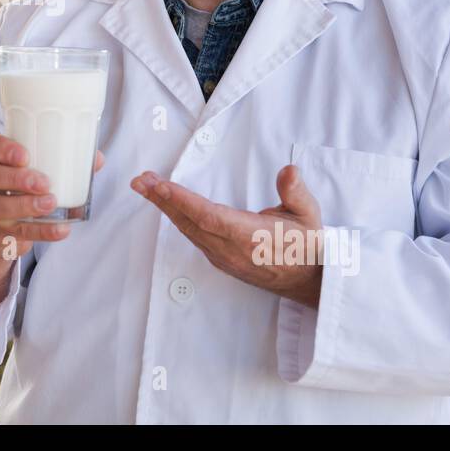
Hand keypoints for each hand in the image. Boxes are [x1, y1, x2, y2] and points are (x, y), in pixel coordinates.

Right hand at [0, 133, 104, 262]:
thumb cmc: (17, 187)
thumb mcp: (30, 169)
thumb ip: (60, 161)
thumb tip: (96, 158)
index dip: (2, 149)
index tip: (25, 155)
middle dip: (16, 179)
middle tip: (44, 183)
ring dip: (26, 205)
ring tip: (51, 203)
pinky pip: (17, 233)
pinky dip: (41, 231)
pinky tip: (61, 229)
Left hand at [130, 165, 323, 308]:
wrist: (309, 280)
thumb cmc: (307, 243)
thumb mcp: (309, 214)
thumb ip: (296, 191)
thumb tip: (289, 170)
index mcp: (251, 236)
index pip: (209, 216)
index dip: (182, 201)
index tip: (159, 185)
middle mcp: (232, 250)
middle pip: (190, 222)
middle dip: (162, 200)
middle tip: (139, 180)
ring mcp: (224, 258)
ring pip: (189, 230)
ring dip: (166, 208)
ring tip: (146, 187)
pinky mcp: (221, 260)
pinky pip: (194, 237)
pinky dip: (178, 218)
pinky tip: (167, 205)